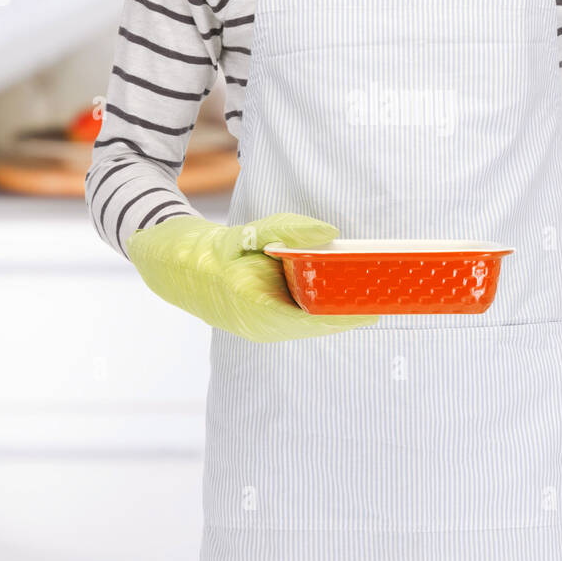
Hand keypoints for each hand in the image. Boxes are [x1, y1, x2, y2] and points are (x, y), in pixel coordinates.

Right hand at [126, 211, 379, 341]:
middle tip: (386, 297)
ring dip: (339, 312)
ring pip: (312, 324)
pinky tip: (344, 295)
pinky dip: (324, 309)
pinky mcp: (266, 323)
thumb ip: (287, 232)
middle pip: (318, 324)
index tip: (376, 309)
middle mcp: (262, 327)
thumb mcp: (247, 234)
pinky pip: (302, 319)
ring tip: (374, 296)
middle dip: (350, 313)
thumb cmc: (211, 250)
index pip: (312, 321)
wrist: (175, 267)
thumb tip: (330, 234)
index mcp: (255, 309)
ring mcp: (263, 329)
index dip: (346, 317)